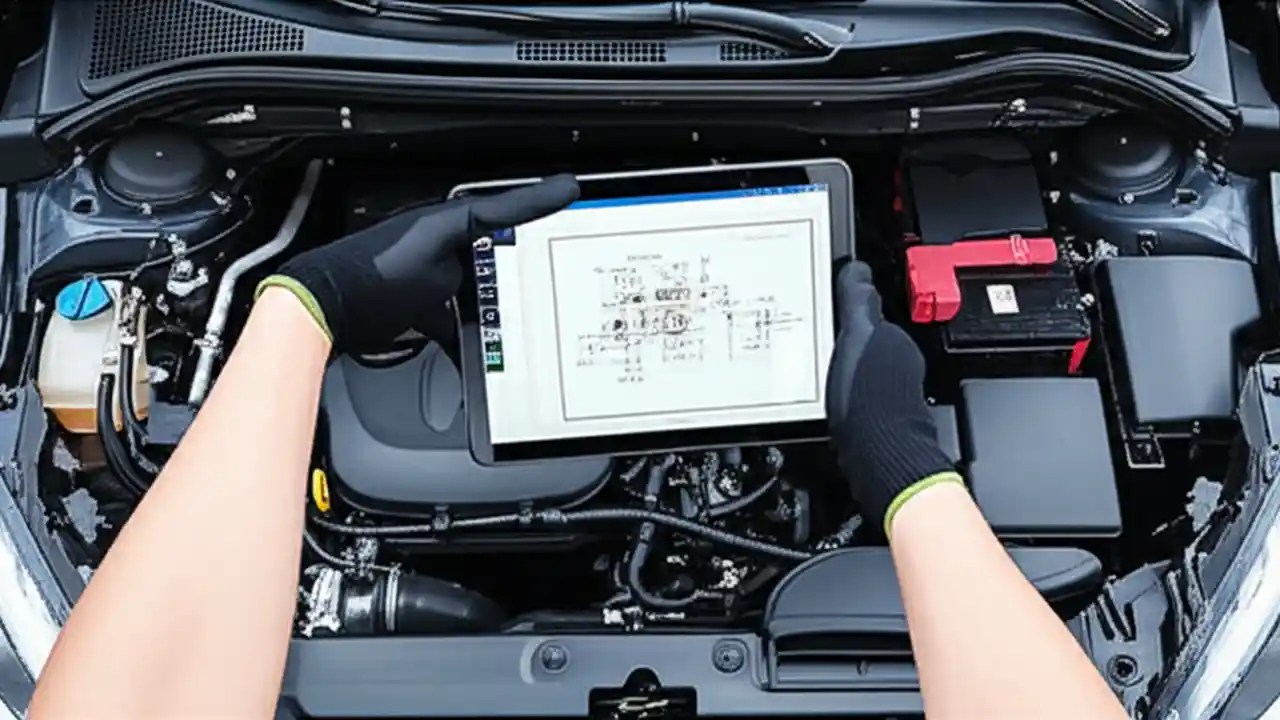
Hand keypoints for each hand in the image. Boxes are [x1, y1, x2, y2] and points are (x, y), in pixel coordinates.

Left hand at [258, 175, 579, 351]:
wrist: (323, 308)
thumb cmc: (372, 274)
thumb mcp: (437, 242)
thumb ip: (481, 222)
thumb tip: (532, 209)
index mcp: (445, 222)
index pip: (502, 209)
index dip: (536, 202)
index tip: (569, 191)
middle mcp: (438, 245)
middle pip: (493, 254)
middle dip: (522, 266)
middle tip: (555, 270)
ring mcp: (427, 277)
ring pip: (476, 290)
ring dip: (495, 308)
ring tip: (521, 323)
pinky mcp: (416, 307)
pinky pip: (453, 321)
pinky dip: (466, 335)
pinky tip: (477, 353)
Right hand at [826, 262, 961, 536]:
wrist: (878, 456)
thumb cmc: (872, 401)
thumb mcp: (857, 336)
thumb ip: (858, 302)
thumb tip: (858, 270)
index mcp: (895, 339)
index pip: (868, 313)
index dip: (843, 311)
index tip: (824, 308)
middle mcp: (900, 364)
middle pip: (864, 342)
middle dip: (840, 341)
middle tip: (813, 341)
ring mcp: (891, 394)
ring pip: (860, 369)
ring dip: (841, 368)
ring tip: (817, 370)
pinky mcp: (877, 420)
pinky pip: (857, 395)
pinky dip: (842, 393)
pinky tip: (828, 400)